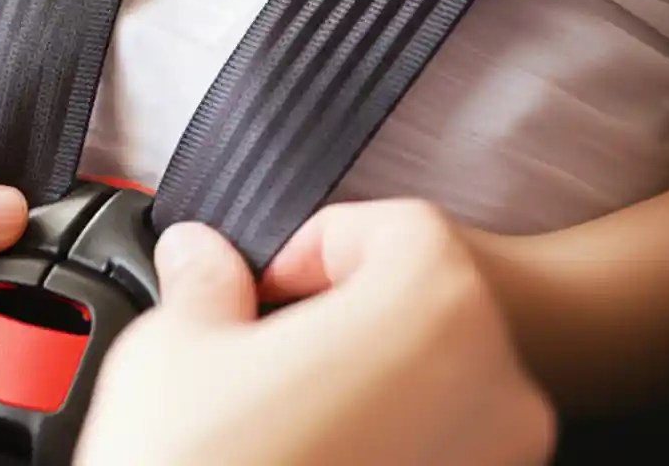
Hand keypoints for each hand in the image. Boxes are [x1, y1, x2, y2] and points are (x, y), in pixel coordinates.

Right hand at [76, 201, 554, 465]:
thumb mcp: (173, 349)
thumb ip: (202, 280)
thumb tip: (198, 255)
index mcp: (430, 310)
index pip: (397, 227)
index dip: (315, 244)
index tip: (264, 283)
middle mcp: (493, 388)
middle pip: (422, 302)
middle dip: (339, 310)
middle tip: (260, 341)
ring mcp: (495, 464)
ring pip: (433, 382)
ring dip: (363, 378)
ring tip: (276, 410)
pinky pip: (437, 450)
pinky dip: (383, 440)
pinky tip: (306, 456)